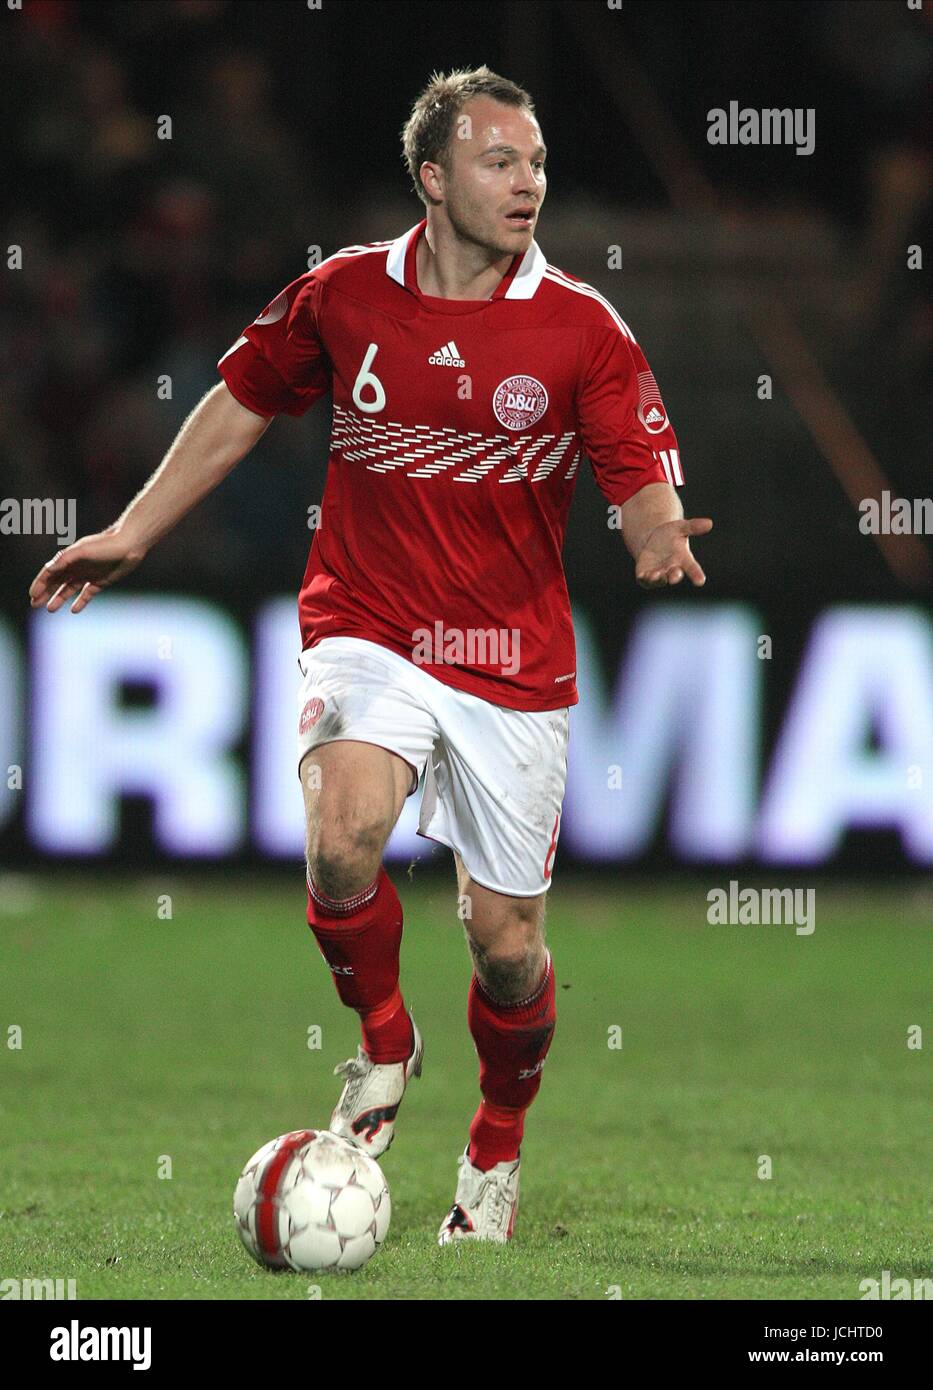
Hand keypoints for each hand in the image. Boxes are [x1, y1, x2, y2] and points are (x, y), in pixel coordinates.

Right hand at [28, 527, 146, 612]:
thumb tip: (47, 569)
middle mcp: (76, 566)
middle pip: (56, 582)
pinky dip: (80, 602)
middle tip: (35, 605)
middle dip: (45, 593)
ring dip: (59, 598)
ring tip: (50, 609)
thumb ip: (64, 559)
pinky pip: (87, 594)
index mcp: (69, 558)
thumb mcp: (82, 551)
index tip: (32, 595)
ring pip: (69, 589)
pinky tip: (73, 610)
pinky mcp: (100, 581)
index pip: (49, 573)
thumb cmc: (105, 545)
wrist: (129, 545)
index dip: (40, 583)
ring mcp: (88, 574)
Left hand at [635, 516, 712, 589]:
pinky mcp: (646, 575)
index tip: (700, 582)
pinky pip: (645, 580)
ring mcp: (660, 573)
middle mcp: (672, 568)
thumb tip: (709, 523)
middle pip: (675, 575)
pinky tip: (643, 575)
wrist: (652, 541)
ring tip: (656, 575)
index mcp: (683, 558)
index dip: (697, 575)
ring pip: (660, 579)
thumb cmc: (671, 535)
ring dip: (658, 578)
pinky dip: (645, 579)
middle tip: (674, 577)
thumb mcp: (681, 527)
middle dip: (675, 576)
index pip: (692, 568)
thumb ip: (693, 527)